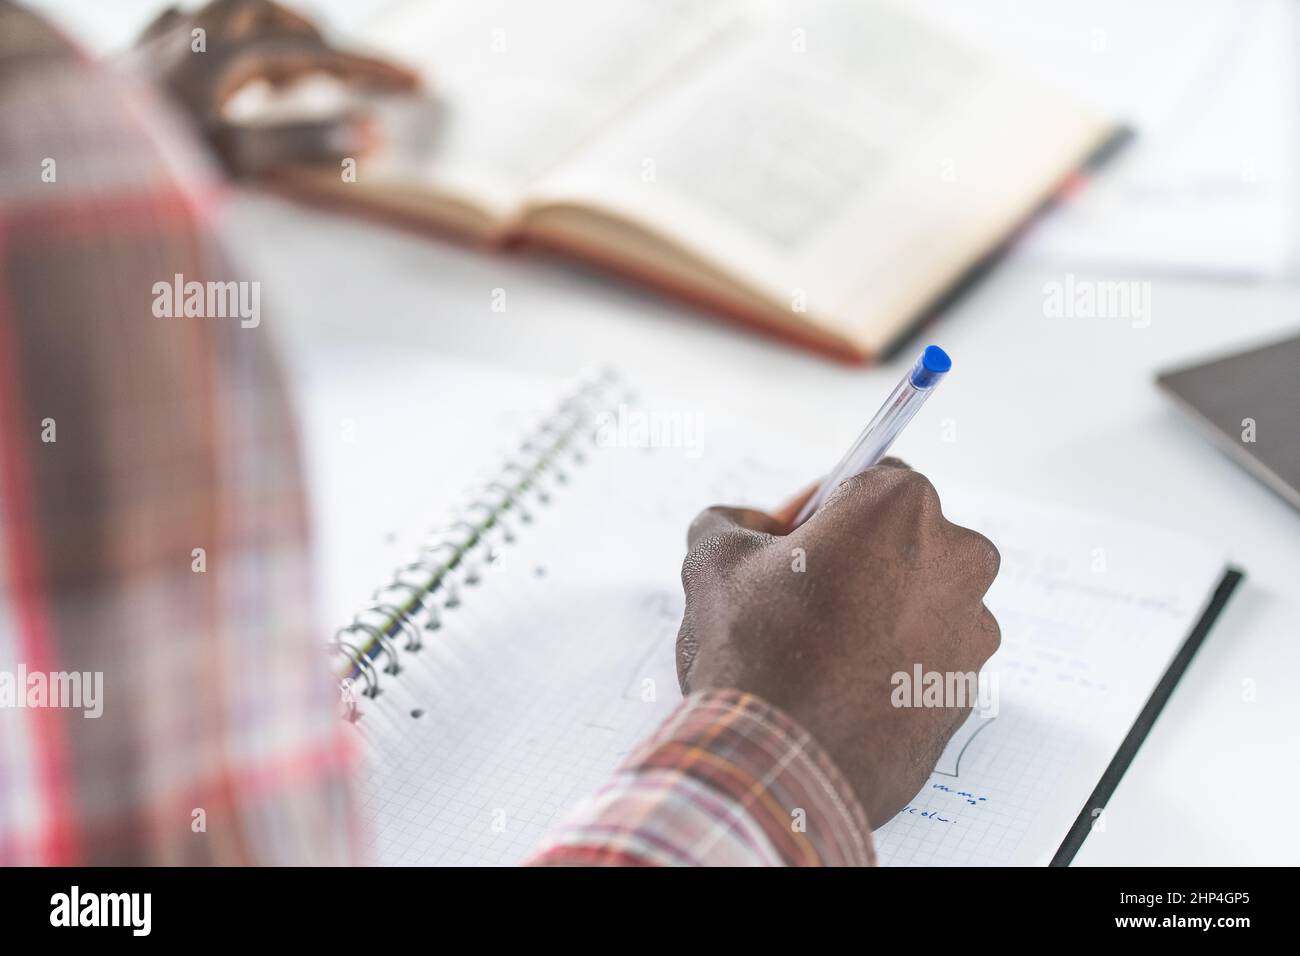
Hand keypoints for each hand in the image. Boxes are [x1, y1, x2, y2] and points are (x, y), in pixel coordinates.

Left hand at [135, 0, 419, 175]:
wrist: (63, 150)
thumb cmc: (146, 159)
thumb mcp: (235, 159)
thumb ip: (307, 146)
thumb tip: (377, 136)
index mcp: (229, 53)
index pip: (321, 53)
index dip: (373, 68)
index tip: (421, 83)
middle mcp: (198, 32)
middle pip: (280, 14)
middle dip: (322, 42)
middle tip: (351, 82)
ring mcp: (166, 40)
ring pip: (235, 11)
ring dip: (275, 34)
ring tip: (295, 77)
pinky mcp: (140, 57)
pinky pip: (186, 23)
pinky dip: (219, 33)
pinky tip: (219, 52)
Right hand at [676, 460, 1000, 826]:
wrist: (778, 765)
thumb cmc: (754, 652)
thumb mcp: (714, 560)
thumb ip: (734, 521)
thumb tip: (748, 524)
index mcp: (901, 509)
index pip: (871, 478)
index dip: (826, 504)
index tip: (793, 535)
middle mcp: (957, 560)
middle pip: (906, 541)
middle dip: (860, 558)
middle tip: (801, 593)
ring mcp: (970, 632)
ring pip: (921, 602)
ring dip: (880, 613)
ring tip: (818, 650)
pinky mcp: (967, 693)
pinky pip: (928, 661)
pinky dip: (893, 666)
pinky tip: (841, 687)